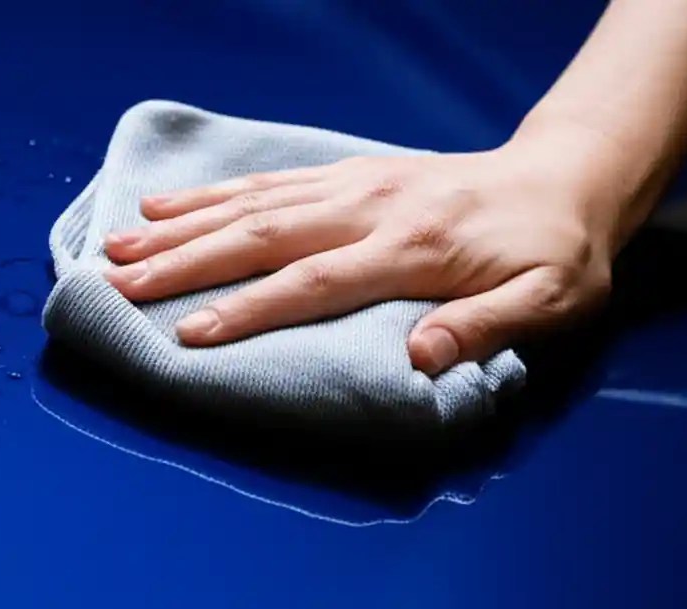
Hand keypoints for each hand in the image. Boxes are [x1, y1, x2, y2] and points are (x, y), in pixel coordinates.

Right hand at [103, 131, 630, 374]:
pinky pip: (270, 180)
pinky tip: (166, 206)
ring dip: (183, 226)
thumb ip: (486, 327)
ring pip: (254, 204)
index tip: (190, 332)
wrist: (566, 179)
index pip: (317, 282)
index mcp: (415, 248)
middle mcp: (371, 209)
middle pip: (264, 235)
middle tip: (121, 285)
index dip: (250, 308)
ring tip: (121, 246)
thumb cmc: (556, 254)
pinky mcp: (347, 175)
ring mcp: (354, 185)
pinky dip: (213, 194)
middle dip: (187, 262)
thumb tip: (419, 357)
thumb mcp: (550, 302)